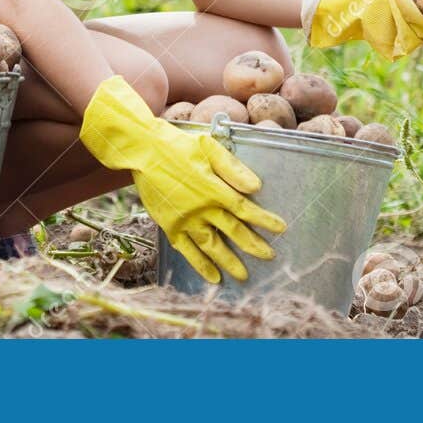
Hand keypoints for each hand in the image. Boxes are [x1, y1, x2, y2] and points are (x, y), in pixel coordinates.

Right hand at [80, 75, 285, 283]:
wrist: (142, 151)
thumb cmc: (178, 145)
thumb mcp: (208, 147)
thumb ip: (232, 168)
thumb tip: (257, 187)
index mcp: (214, 188)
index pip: (245, 208)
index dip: (264, 220)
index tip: (281, 229)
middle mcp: (201, 208)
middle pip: (233, 231)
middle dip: (253, 245)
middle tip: (270, 257)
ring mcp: (184, 220)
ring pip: (212, 246)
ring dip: (229, 261)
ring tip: (243, 276)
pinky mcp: (169, 226)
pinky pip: (187, 250)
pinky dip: (200, 265)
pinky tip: (213, 277)